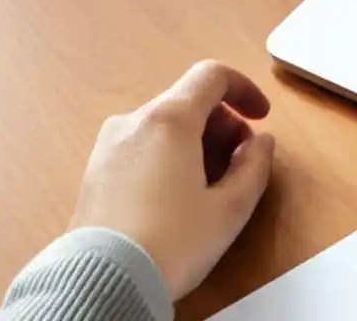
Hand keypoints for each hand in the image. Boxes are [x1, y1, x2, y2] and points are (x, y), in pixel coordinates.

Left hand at [68, 61, 275, 299]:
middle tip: (240, 163)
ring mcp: (108, 145)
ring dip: (196, 142)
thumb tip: (260, 143)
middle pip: (189, 102)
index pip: (212, 76)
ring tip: (209, 186)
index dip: (244, 89)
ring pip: (164, 125)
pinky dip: (168, 155)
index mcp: (169, 120)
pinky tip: (177, 196)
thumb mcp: (230, 208)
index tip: (261, 117)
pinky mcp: (95, 170)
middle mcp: (134, 122)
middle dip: (223, 125)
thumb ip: (254, 166)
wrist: (103, 282)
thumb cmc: (172, 242)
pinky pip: (142, 146)